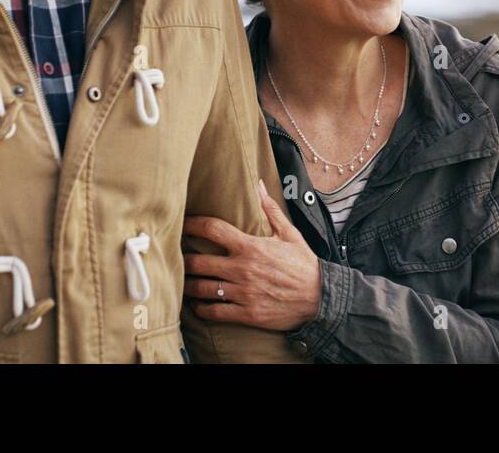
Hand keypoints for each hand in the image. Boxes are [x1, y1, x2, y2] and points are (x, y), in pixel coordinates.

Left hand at [183, 179, 322, 330]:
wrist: (320, 298)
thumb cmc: (304, 265)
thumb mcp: (290, 234)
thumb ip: (270, 210)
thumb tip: (260, 186)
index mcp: (251, 246)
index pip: (213, 229)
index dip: (193, 224)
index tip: (183, 224)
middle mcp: (242, 269)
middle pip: (199, 262)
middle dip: (184, 260)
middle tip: (177, 258)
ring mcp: (242, 292)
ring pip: (202, 288)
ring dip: (188, 285)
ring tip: (182, 282)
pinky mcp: (246, 313)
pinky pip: (214, 312)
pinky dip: (201, 309)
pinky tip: (197, 305)